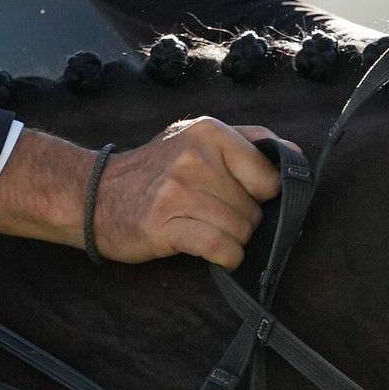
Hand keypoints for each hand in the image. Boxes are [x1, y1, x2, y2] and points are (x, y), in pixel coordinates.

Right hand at [0, 119, 282, 268]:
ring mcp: (178, 190)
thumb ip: (247, 141)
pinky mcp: (166, 224)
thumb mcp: (196, 139)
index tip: (238, 198)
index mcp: (209, 131)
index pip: (270, 177)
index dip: (260, 196)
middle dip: (241, 221)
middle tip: (210, 215)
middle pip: (255, 209)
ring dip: (230, 240)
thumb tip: (294, 153)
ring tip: (202, 229)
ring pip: (241, 231)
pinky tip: (209, 251)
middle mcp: (195, 157)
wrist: (94, 195)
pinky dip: (225, 257)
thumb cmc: (154, 172)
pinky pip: (221, 249)